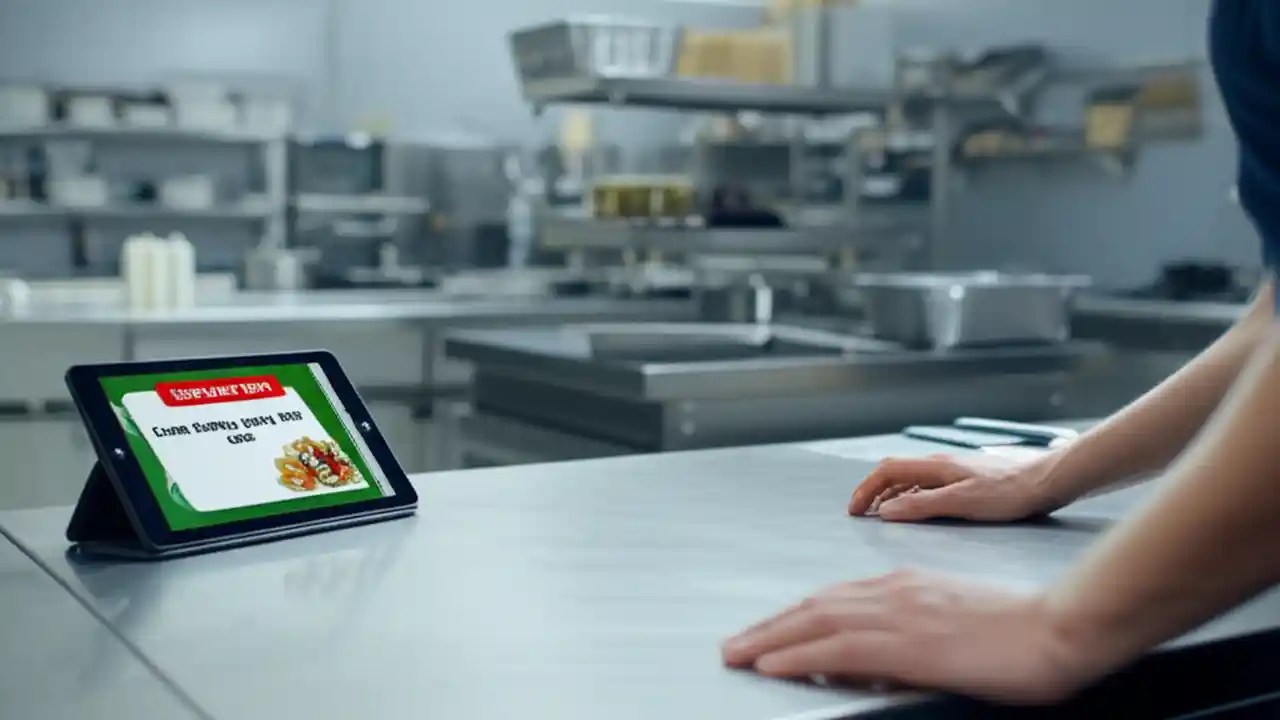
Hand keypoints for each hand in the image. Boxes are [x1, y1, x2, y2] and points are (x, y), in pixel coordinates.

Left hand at [721, 570, 1097, 705]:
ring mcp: (899, 613)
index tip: (769, 631)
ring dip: (770, 639)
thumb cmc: (1021, 631)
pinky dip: (799, 654)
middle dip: (770, 627)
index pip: (834, 599)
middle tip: (734, 646)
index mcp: (906, 585)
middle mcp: (895, 591)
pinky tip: (772, 665)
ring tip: (736, 655)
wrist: (1059, 627)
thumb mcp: (955, 623)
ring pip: (815, 623)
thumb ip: (912, 633)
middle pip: (814, 606)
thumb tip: (875, 658)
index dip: (796, 617)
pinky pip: (838, 646)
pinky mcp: (908, 641)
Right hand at [847, 452, 1061, 522]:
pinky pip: (927, 484)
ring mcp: (954, 470)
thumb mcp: (962, 502)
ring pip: (911, 478)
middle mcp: (940, 463)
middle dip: (873, 491)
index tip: (854, 510)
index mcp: (935, 465)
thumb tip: (885, 511)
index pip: (887, 470)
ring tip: (882, 515)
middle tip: (861, 513)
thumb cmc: (1009, 493)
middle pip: (895, 471)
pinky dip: (910, 496)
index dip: (865, 489)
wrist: (1048, 481)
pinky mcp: (967, 479)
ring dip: (891, 494)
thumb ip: (922, 505)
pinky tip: (917, 510)